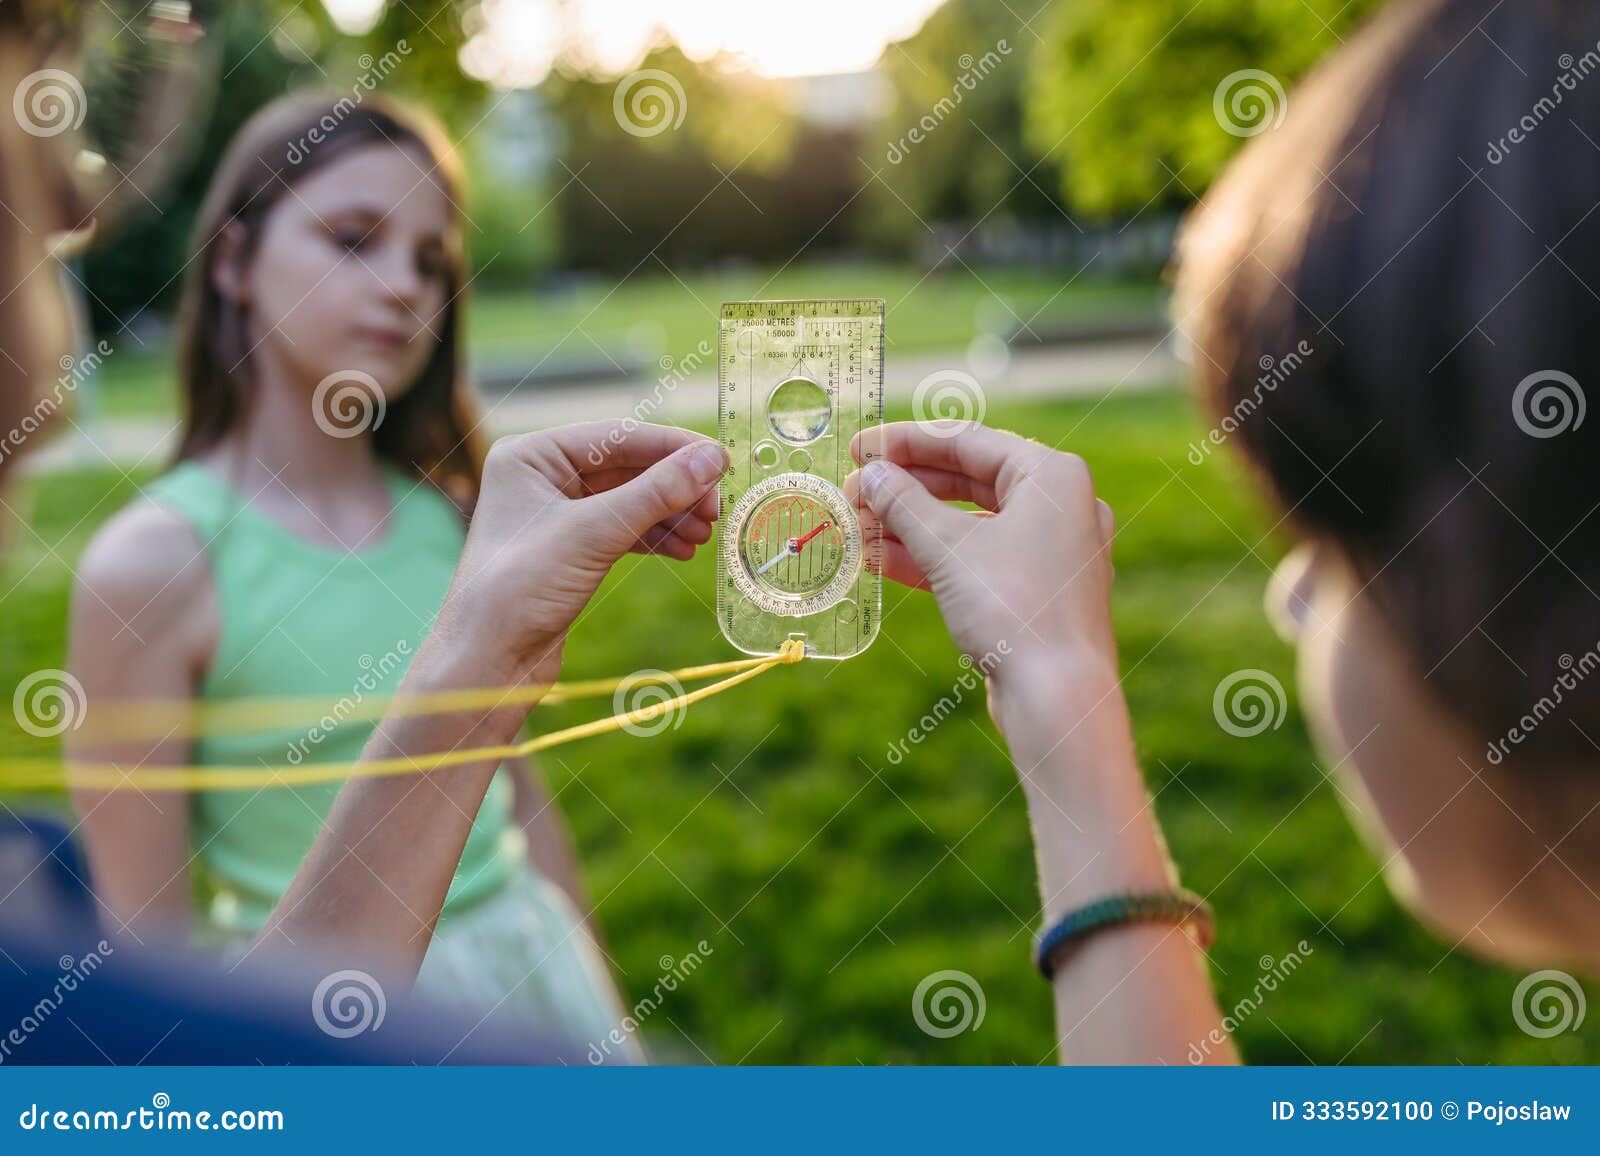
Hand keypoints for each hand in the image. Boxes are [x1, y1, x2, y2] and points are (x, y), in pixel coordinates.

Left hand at [439, 421, 725, 682]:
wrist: (486, 664)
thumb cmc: (518, 591)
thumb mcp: (593, 534)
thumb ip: (655, 492)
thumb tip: (711, 459)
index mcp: (530, 455)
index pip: (616, 436)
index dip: (673, 448)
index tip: (720, 460)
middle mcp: (540, 477)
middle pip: (626, 467)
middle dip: (674, 488)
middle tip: (715, 508)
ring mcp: (554, 514)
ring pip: (628, 501)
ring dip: (669, 515)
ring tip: (703, 535)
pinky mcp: (568, 549)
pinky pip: (621, 529)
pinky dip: (653, 537)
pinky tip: (682, 550)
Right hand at [847, 422, 1117, 691]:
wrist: (1058, 698)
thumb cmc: (1013, 609)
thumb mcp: (947, 548)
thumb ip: (903, 503)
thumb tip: (871, 475)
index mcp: (1052, 477)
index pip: (967, 442)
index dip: (905, 442)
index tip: (858, 448)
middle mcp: (1061, 507)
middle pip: (968, 481)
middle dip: (904, 489)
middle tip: (853, 491)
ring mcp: (1052, 553)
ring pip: (970, 526)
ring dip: (911, 526)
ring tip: (857, 528)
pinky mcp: (1037, 593)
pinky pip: (979, 561)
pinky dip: (934, 560)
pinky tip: (881, 561)